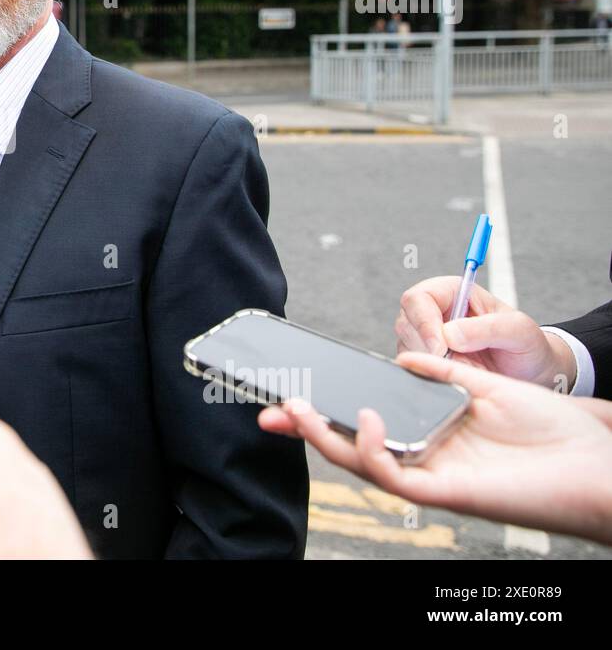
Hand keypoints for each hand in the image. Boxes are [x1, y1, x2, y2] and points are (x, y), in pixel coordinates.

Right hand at [259, 352, 611, 543]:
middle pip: (350, 442)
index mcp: (430, 432)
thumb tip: (404, 354)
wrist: (596, 460)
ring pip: (359, 463)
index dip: (329, 406)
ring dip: (322, 437)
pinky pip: (393, 476)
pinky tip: (366, 420)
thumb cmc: (554, 429)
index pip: (366, 417)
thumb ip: (442, 371)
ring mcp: (431, 475)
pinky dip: (370, 449)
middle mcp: (424, 456)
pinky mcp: (444, 491)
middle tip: (267, 411)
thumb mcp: (489, 383)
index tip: (295, 386)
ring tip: (297, 410)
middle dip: (303, 428)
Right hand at [394, 275, 576, 389]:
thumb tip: (449, 334)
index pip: (419, 298)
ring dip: (428, 362)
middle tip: (451, 362)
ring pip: (406, 346)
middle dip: (425, 345)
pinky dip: (429, 374)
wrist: (529, 373)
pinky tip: (453, 376)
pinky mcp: (425, 359)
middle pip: (406, 322)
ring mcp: (426, 336)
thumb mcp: (519, 330)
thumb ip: (487, 328)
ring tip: (461, 368)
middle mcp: (434, 311)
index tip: (441, 346)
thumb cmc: (526, 345)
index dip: (424, 321)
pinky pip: (414, 366)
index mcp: (452, 292)